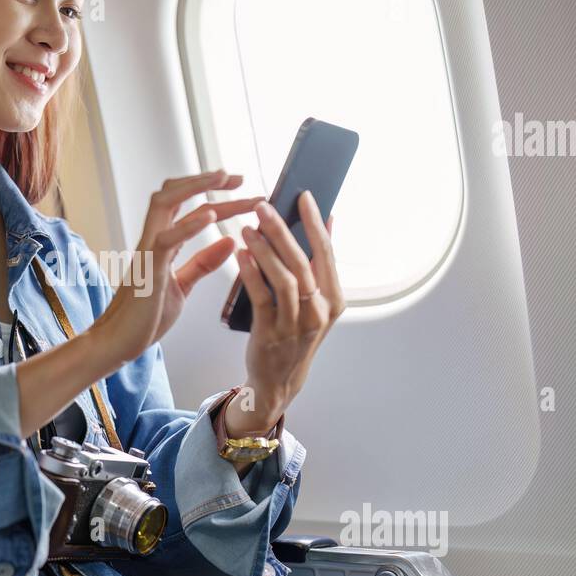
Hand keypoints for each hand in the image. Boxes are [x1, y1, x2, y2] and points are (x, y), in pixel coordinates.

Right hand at [89, 169, 262, 366]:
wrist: (119, 342)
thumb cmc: (145, 317)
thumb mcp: (183, 286)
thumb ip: (204, 263)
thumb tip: (229, 242)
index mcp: (163, 244)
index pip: (190, 209)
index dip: (216, 196)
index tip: (241, 188)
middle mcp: (153, 239)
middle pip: (174, 193)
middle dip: (205, 180)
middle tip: (237, 176)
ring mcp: (148, 250)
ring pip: (165, 203)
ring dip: (195, 187)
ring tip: (222, 179)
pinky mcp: (147, 268)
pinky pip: (166, 238)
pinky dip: (188, 224)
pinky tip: (210, 215)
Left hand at [224, 192, 344, 436]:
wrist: (278, 380)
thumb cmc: (295, 332)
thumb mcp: (317, 300)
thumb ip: (321, 263)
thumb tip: (329, 219)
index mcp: (334, 298)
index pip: (327, 252)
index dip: (315, 223)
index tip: (303, 195)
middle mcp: (320, 311)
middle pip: (303, 262)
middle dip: (282, 230)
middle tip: (263, 205)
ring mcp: (296, 324)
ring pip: (284, 279)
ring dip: (265, 250)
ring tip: (247, 227)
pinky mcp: (271, 334)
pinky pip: (261, 298)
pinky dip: (251, 274)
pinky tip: (240, 255)